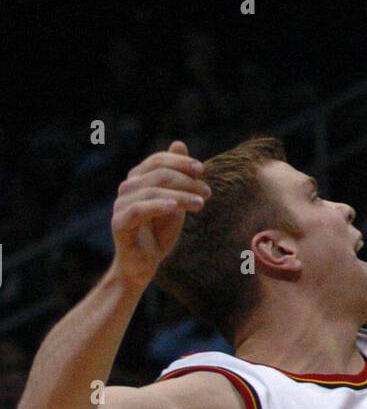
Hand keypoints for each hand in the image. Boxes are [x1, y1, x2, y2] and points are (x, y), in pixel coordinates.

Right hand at [110, 140, 208, 286]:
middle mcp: (127, 188)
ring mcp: (121, 205)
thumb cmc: (160, 231)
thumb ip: (178, 175)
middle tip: (206, 193)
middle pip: (158, 174)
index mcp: (138, 179)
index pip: (158, 160)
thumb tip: (179, 143)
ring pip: (152, 190)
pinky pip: (139, 209)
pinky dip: (159, 206)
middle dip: (186, 181)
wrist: (143, 264)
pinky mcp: (119, 223)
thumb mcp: (176, 200)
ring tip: (200, 203)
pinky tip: (176, 208)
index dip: (180, 162)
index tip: (201, 170)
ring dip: (181, 194)